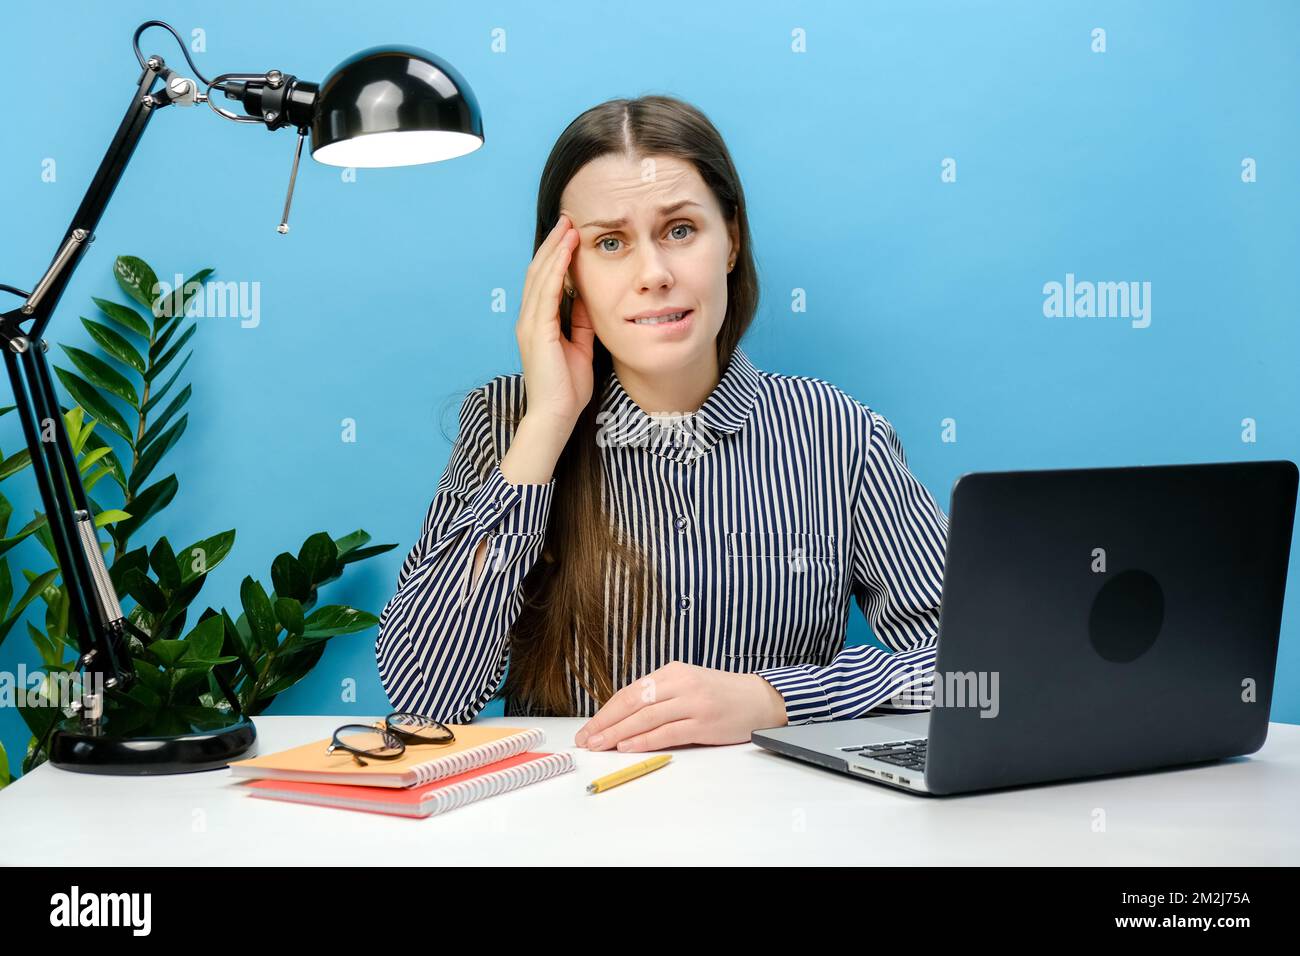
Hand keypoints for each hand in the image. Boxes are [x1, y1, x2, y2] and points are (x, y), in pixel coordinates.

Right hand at [515, 213, 594, 429]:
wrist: (556, 415)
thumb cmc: (567, 388)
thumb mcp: (580, 345)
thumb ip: (580, 321)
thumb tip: (587, 296)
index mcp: (537, 323)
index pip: (544, 281)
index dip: (555, 256)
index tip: (570, 235)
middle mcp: (528, 319)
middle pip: (538, 271)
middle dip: (553, 244)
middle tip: (568, 219)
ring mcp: (530, 324)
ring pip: (539, 276)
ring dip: (555, 249)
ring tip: (569, 227)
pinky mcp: (537, 331)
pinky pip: (546, 292)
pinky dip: (556, 269)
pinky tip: (567, 252)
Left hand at [573, 662, 789, 751]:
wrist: (760, 699)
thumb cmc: (720, 694)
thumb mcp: (688, 685)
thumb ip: (660, 697)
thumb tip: (622, 719)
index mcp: (673, 672)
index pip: (630, 692)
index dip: (606, 711)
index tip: (588, 727)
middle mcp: (681, 683)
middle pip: (633, 703)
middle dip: (605, 723)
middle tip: (585, 739)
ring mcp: (693, 703)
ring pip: (646, 718)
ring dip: (618, 734)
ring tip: (599, 745)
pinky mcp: (704, 723)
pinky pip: (667, 732)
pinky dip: (644, 740)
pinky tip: (627, 747)